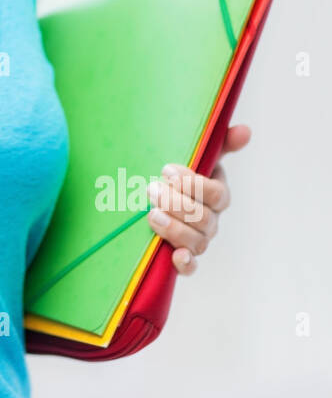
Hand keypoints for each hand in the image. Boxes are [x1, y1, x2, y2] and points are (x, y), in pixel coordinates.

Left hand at [145, 124, 251, 275]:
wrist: (157, 200)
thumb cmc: (181, 177)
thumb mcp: (199, 158)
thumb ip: (220, 143)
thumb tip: (245, 130)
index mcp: (217, 195)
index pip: (216, 193)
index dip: (193, 184)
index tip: (166, 169)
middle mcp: (212, 220)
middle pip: (203, 218)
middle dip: (176, 204)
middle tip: (151, 190)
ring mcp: (200, 240)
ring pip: (196, 241)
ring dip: (174, 229)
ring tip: (151, 214)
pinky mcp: (184, 258)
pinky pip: (191, 267)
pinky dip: (185, 264)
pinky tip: (175, 256)